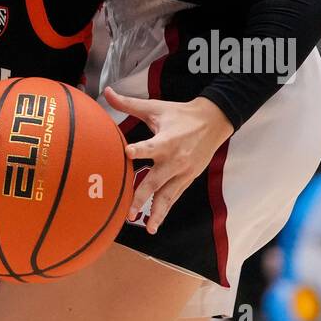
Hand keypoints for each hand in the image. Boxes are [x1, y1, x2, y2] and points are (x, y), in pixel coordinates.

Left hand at [105, 88, 233, 233]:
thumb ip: (129, 104)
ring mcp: (183, 172)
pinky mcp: (188, 179)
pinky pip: (174, 196)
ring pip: (167, 195)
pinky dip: (165, 210)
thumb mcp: (156, 107)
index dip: (140, 150)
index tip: (127, 153)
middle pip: (156, 180)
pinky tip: (154, 224)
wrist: (213, 122)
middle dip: (143, 196)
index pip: (151, 146)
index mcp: (167, 139)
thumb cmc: (179, 114)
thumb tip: (107, 92)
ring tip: (147, 227)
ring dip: (156, 212)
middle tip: (129, 211)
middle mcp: (175, 159)